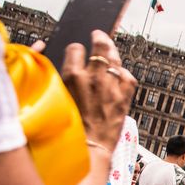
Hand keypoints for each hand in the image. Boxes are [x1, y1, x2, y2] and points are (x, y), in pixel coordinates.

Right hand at [61, 31, 136, 152]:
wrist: (88, 150)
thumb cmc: (67, 130)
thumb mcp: (56, 100)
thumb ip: (62, 82)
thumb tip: (66, 71)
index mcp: (72, 76)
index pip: (75, 48)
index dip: (76, 49)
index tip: (77, 52)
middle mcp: (94, 78)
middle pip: (100, 46)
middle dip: (100, 38)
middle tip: (98, 35)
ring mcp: (112, 87)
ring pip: (116, 59)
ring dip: (113, 52)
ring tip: (110, 48)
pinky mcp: (125, 98)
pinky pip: (128, 77)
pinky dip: (124, 74)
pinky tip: (120, 74)